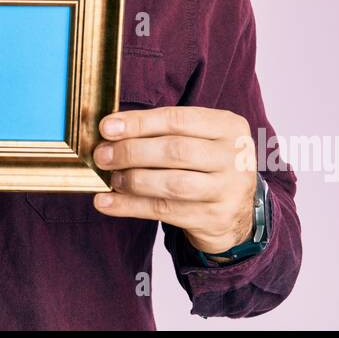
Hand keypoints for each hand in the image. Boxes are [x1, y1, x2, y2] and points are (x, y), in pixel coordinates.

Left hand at [91, 106, 256, 255]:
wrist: (236, 212)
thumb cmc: (206, 167)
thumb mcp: (198, 140)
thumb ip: (162, 132)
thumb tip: (111, 130)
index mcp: (228, 126)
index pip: (177, 119)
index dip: (139, 123)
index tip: (107, 127)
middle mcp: (234, 156)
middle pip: (175, 151)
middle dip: (132, 152)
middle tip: (103, 155)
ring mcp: (228, 190)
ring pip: (172, 184)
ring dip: (133, 180)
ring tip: (111, 179)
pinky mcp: (214, 218)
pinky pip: (165, 211)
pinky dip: (131, 207)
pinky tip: (108, 203)